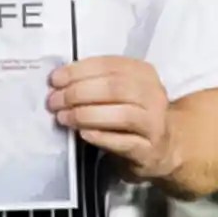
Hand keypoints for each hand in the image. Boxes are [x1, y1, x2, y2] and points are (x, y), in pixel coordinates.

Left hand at [46, 56, 179, 179]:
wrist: (163, 147)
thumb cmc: (132, 114)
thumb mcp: (120, 91)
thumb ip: (95, 82)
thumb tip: (59, 82)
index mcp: (143, 73)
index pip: (109, 65)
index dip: (79, 71)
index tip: (55, 80)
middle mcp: (154, 95)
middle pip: (115, 88)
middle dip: (78, 93)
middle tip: (54, 101)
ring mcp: (155, 123)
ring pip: (122, 115)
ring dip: (86, 115)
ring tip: (64, 118)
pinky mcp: (150, 150)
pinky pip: (125, 142)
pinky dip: (101, 137)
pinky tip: (84, 134)